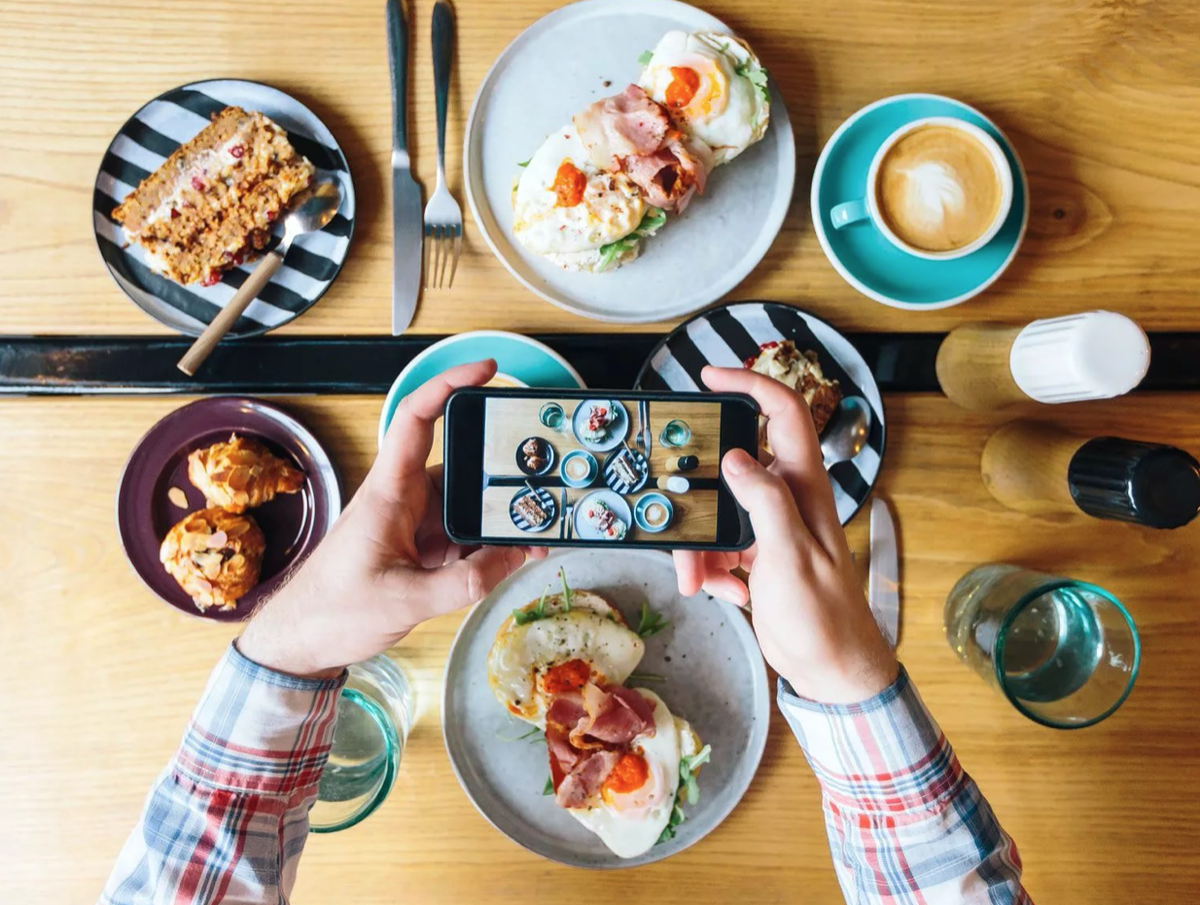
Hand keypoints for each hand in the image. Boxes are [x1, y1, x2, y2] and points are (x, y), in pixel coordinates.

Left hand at [239, 360, 543, 677]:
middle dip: (501, 468)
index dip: (449, 385)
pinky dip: (489, 544)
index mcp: (388, 492)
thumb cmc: (332, 612)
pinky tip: (515, 556)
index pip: (416, 418)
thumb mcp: (405, 602)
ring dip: (498, 516)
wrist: (301, 642)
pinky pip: (463, 534)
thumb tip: (514, 559)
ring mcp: (413, 522)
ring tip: (538, 529)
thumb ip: (465, 582)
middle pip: (460, 464)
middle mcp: (402, 498)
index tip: (486, 370)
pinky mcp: (419, 547)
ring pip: (467, 504)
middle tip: (541, 472)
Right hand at [673, 367, 896, 703]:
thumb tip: (737, 458)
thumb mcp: (791, 557)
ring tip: (697, 579)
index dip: (751, 385)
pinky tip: (722, 590)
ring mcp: (772, 528)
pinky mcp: (758, 555)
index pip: (784, 413)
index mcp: (805, 487)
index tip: (710, 377)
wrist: (830, 669)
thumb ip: (766, 503)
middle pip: (733, 467)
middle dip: (699, 492)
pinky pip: (720, 546)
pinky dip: (711, 567)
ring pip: (719, 512)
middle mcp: (788, 499)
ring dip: (699, 544)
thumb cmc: (824, 616)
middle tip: (672, 506)